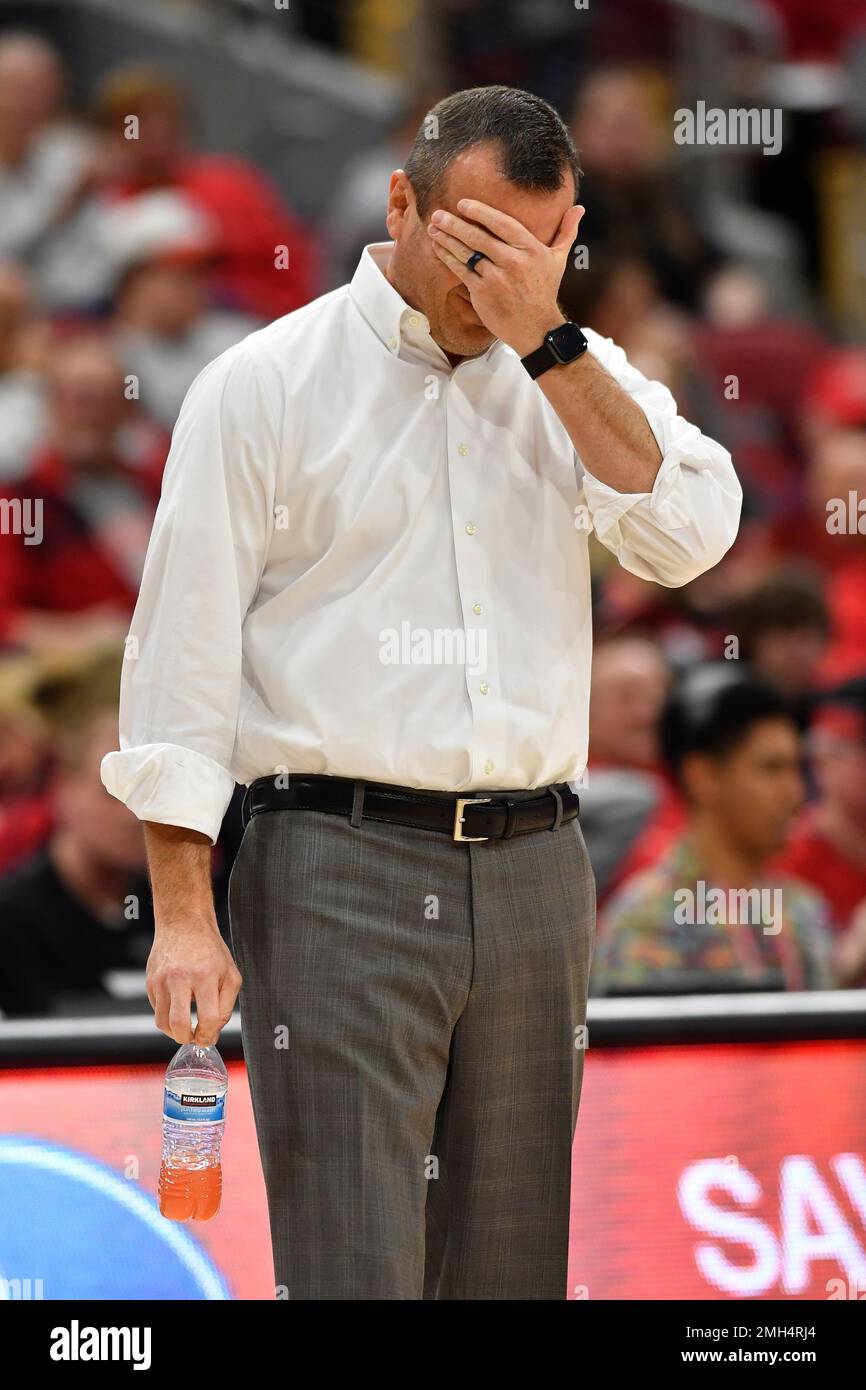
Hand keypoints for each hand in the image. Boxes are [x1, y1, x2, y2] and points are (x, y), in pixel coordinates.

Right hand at [147, 916, 241, 1045]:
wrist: (184, 924)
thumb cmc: (210, 951)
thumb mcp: (230, 975)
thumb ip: (225, 1007)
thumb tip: (211, 1034)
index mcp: (204, 977)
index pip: (207, 1019)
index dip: (208, 1035)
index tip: (208, 1036)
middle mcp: (179, 979)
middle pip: (178, 1025)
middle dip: (187, 1038)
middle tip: (194, 1036)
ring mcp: (161, 981)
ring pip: (162, 1022)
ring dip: (174, 1031)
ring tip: (186, 1024)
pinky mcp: (150, 982)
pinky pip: (156, 1010)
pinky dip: (167, 1015)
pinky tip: (178, 1004)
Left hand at [428, 198, 584, 355]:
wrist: (536, 329)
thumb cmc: (545, 291)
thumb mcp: (559, 260)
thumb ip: (567, 232)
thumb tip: (579, 209)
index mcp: (530, 249)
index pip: (501, 223)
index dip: (479, 212)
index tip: (462, 204)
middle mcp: (513, 262)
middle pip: (478, 237)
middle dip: (455, 224)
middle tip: (438, 214)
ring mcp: (496, 278)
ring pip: (466, 253)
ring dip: (446, 239)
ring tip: (433, 228)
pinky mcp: (483, 293)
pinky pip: (461, 271)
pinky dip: (447, 258)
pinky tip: (438, 248)